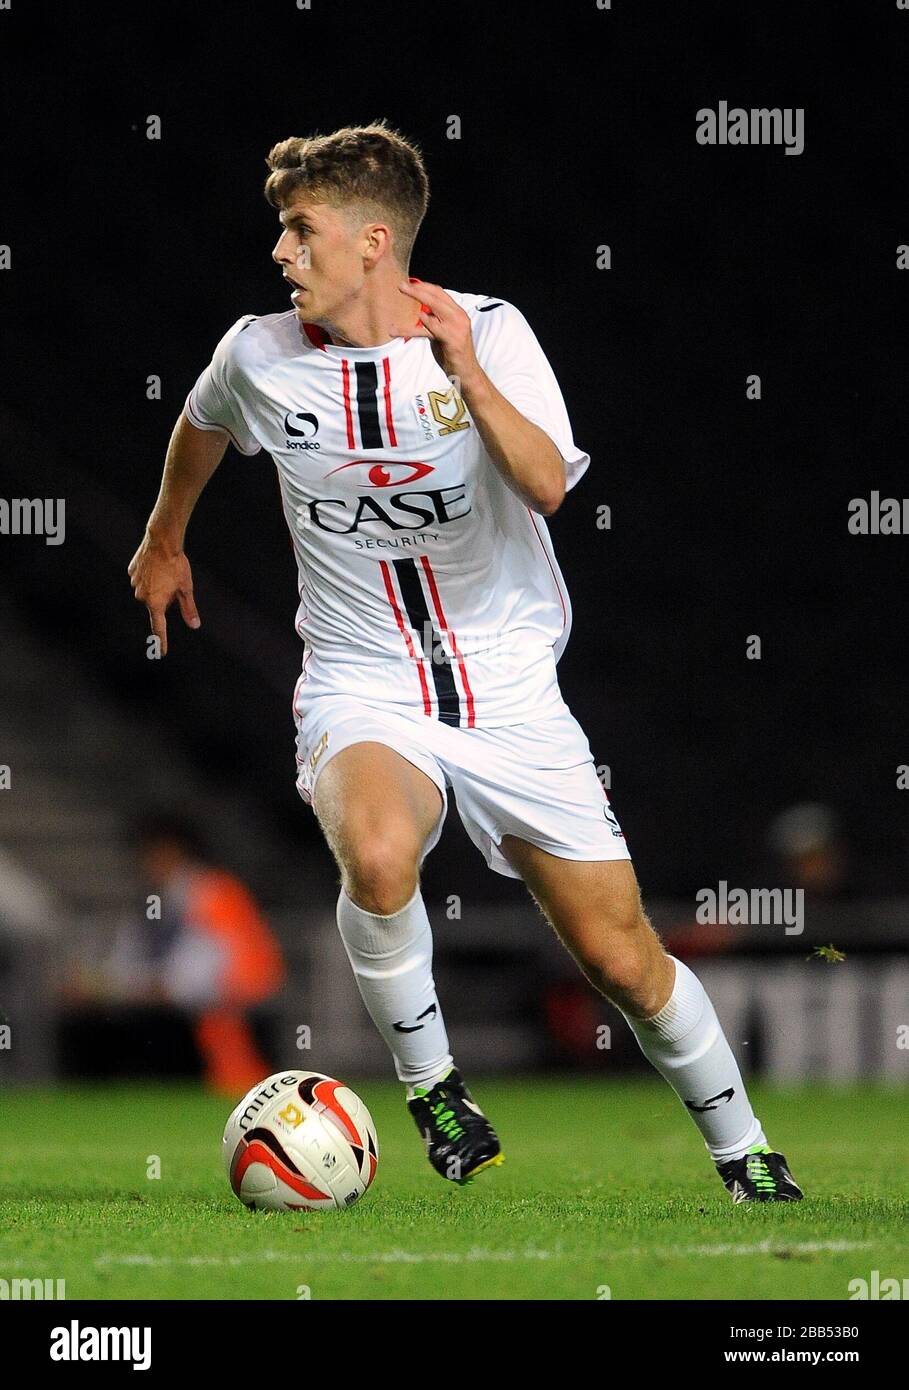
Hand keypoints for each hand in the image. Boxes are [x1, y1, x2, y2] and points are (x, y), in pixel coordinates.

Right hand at [128, 533, 199, 655]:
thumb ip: (189, 609)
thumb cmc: (176, 565)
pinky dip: (148, 576)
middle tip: (173, 583)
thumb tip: (194, 625)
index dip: (162, 641)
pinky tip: (155, 566)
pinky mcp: (131, 572)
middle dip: (165, 598)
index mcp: (156, 603)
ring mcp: (134, 583)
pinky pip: (141, 578)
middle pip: (155, 604)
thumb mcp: (186, 589)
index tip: (162, 653)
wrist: (161, 541)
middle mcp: (142, 596)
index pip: (159, 628)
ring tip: (164, 572)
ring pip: (148, 591)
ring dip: (156, 586)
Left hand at [394, 279, 482, 390]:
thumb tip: (421, 313)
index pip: (441, 293)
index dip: (425, 287)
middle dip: (417, 290)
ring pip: (433, 308)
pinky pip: (430, 328)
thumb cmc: (453, 355)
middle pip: (436, 296)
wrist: (467, 373)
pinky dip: (415, 326)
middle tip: (402, 286)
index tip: (410, 283)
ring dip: (414, 303)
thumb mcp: (444, 333)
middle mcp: (459, 317)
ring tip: (400, 301)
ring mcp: (456, 327)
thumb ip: (435, 322)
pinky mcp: (451, 339)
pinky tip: (402, 328)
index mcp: (458, 313)